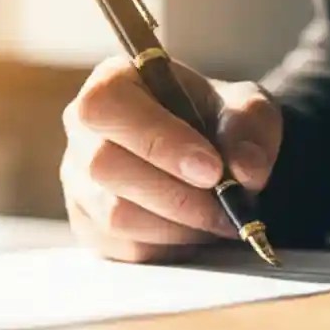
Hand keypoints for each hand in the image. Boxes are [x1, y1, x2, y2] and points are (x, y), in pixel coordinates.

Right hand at [61, 57, 281, 262]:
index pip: (109, 106)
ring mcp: (78, 180)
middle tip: (226, 207)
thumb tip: (246, 170)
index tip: (211, 170)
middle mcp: (82, 130)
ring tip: (217, 218)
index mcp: (113, 83)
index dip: (157, 139)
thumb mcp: (247, 110)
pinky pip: (122, 246)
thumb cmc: (218, 122)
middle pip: (106, 166)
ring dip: (177, 225)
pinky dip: (168, 245)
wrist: (212, 157)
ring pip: (115, 214)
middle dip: (176, 194)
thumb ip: (250, 129)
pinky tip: (194, 230)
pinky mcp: (88, 223)